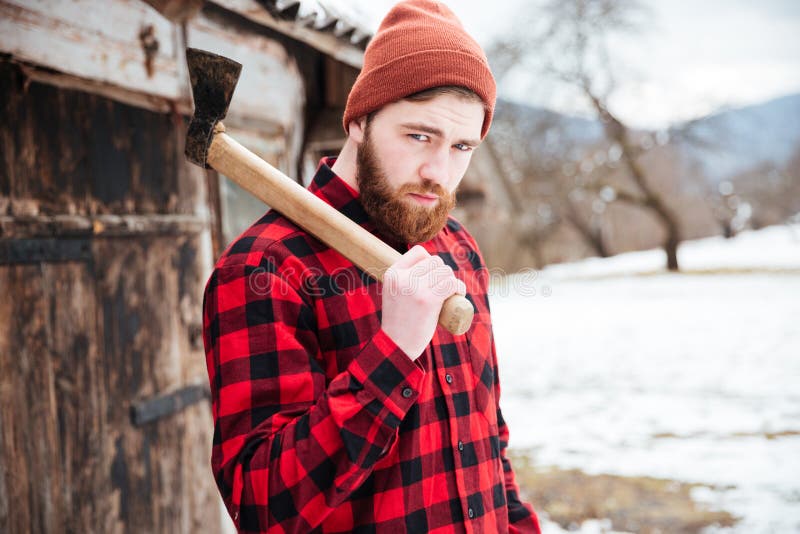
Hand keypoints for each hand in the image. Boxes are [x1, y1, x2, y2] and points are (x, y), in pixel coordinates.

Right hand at [380, 245, 466, 359]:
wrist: (396, 345)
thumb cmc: (399, 320)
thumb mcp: (394, 292)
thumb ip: (404, 279)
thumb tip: (428, 263)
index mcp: (392, 273)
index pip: (418, 252)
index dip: (431, 262)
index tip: (433, 277)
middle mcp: (402, 278)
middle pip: (435, 262)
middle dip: (444, 273)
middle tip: (443, 289)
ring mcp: (415, 289)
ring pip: (445, 272)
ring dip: (453, 281)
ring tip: (451, 293)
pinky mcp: (428, 301)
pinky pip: (451, 284)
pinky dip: (459, 288)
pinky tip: (458, 295)